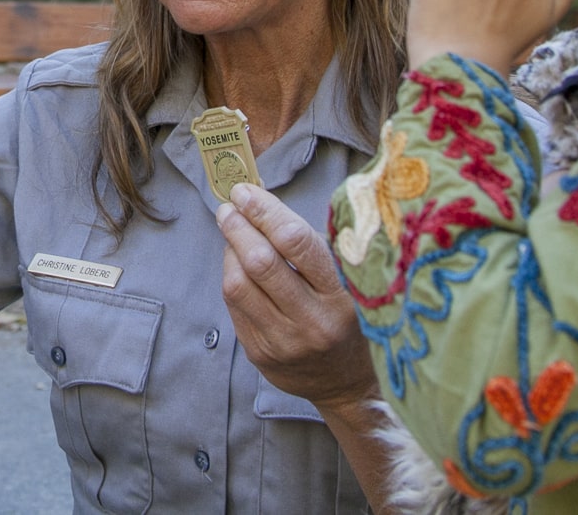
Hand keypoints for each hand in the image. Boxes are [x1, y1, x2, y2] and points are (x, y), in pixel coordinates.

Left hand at [218, 184, 379, 412]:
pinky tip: (237, 266)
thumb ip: (311, 249)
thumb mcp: (348, 282)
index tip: (246, 191)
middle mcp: (312, 321)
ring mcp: (283, 342)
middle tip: (228, 207)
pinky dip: (231, 277)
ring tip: (233, 234)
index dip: (265, 211)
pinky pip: (234, 306)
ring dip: (230, 251)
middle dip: (238, 226)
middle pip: (260, 263)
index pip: (296, 243)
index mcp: (340, 297)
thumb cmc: (348, 320)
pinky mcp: (260, 354)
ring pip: (238, 284)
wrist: (347, 385)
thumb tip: (263, 204)